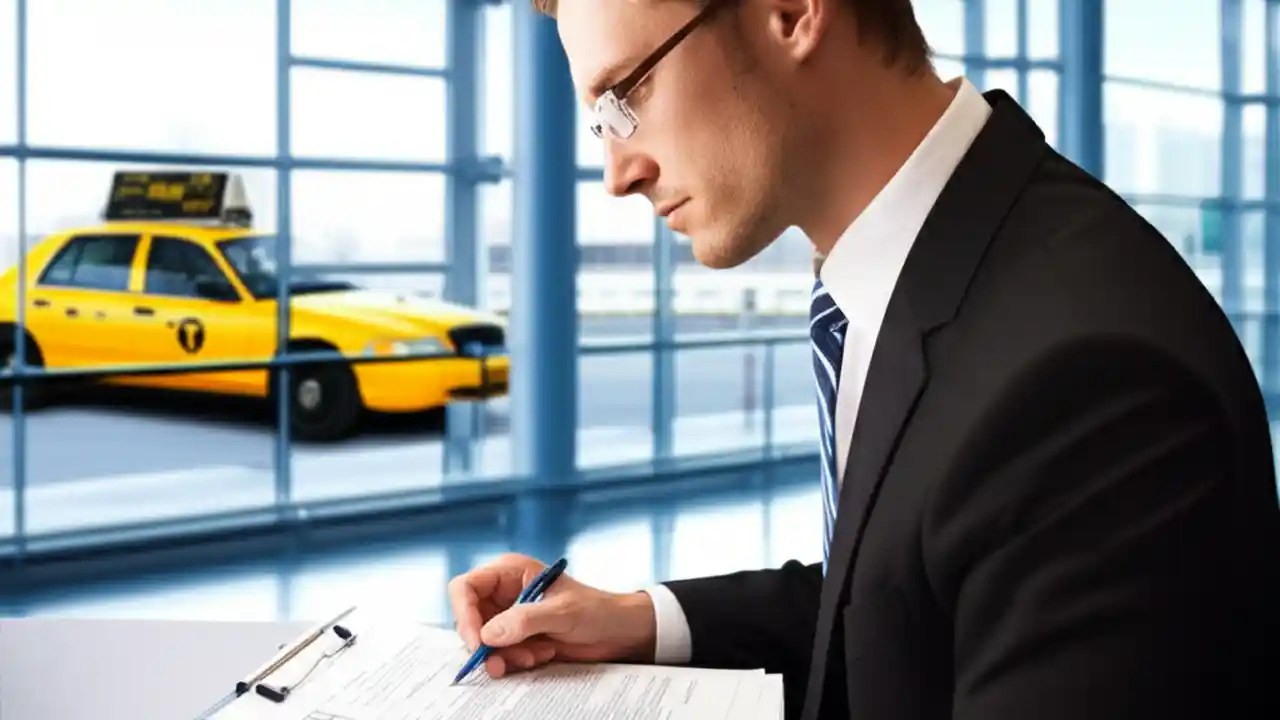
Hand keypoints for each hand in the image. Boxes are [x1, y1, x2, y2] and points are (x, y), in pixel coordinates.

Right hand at [448, 553, 656, 678]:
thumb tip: (487, 634)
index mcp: (510, 571)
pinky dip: (515, 661)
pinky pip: (499, 654)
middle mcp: (504, 592)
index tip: (478, 642)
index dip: (465, 615)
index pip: (465, 588)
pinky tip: (542, 655)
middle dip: (486, 644)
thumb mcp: (563, 613)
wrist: (618, 632)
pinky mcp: (516, 638)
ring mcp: (509, 617)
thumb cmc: (596, 610)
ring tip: (535, 655)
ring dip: (504, 656)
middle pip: (470, 619)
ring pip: (483, 642)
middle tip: (505, 661)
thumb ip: (525, 621)